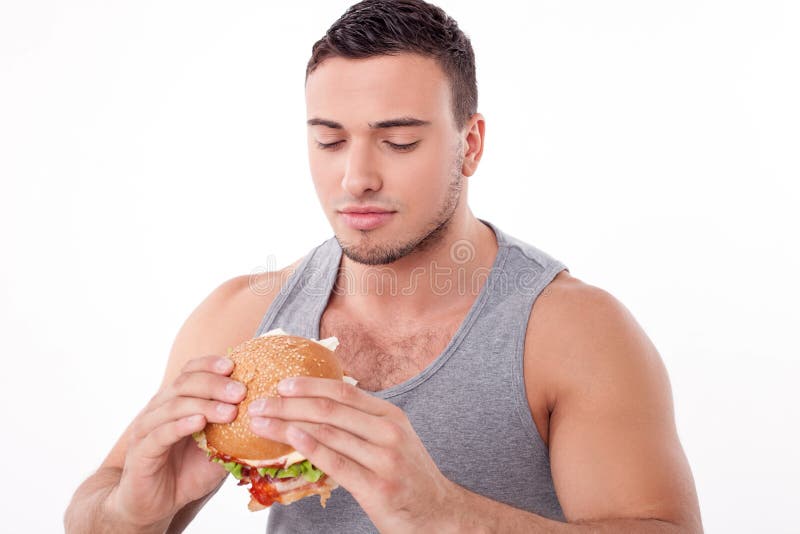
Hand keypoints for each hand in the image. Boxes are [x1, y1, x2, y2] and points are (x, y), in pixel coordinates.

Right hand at [110, 355, 246, 527]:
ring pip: (174, 406)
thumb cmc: (188, 472)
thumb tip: (265, 417)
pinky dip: (181, 425)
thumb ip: (234, 431)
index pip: (190, 371)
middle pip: (184, 384)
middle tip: (240, 392)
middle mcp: (159, 409)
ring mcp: (147, 429)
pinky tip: (199, 423)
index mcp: (176, 401)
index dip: (210, 364)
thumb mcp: (218, 448)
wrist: (156, 505)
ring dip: (204, 405)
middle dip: (215, 384)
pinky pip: (161, 434)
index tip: (234, 365)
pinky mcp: (141, 452)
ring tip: (230, 411)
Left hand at [248, 377, 455, 532]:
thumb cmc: (406, 476)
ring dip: (287, 425)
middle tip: (259, 404)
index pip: (344, 391)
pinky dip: (310, 447)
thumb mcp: (391, 439)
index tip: (281, 384)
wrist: (438, 514)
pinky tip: (290, 438)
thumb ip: (361, 424)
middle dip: (288, 404)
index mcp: (390, 415)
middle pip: (330, 409)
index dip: (309, 385)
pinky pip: (337, 463)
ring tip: (260, 423)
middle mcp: (389, 431)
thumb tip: (317, 409)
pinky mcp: (378, 487)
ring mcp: (385, 459)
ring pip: (327, 433)